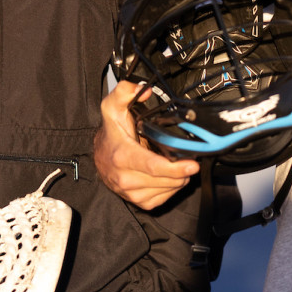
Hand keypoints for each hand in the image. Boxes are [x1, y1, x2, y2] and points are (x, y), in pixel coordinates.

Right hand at [95, 81, 197, 208]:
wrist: (99, 156)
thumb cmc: (110, 133)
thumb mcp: (112, 107)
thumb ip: (125, 92)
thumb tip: (144, 90)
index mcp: (122, 156)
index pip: (153, 167)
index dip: (176, 168)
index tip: (192, 164)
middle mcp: (125, 178)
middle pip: (164, 180)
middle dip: (182, 172)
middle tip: (190, 160)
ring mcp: (130, 192)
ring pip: (166, 191)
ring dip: (178, 180)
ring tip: (180, 167)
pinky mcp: (137, 201)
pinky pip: (162, 199)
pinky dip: (171, 189)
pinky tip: (170, 177)